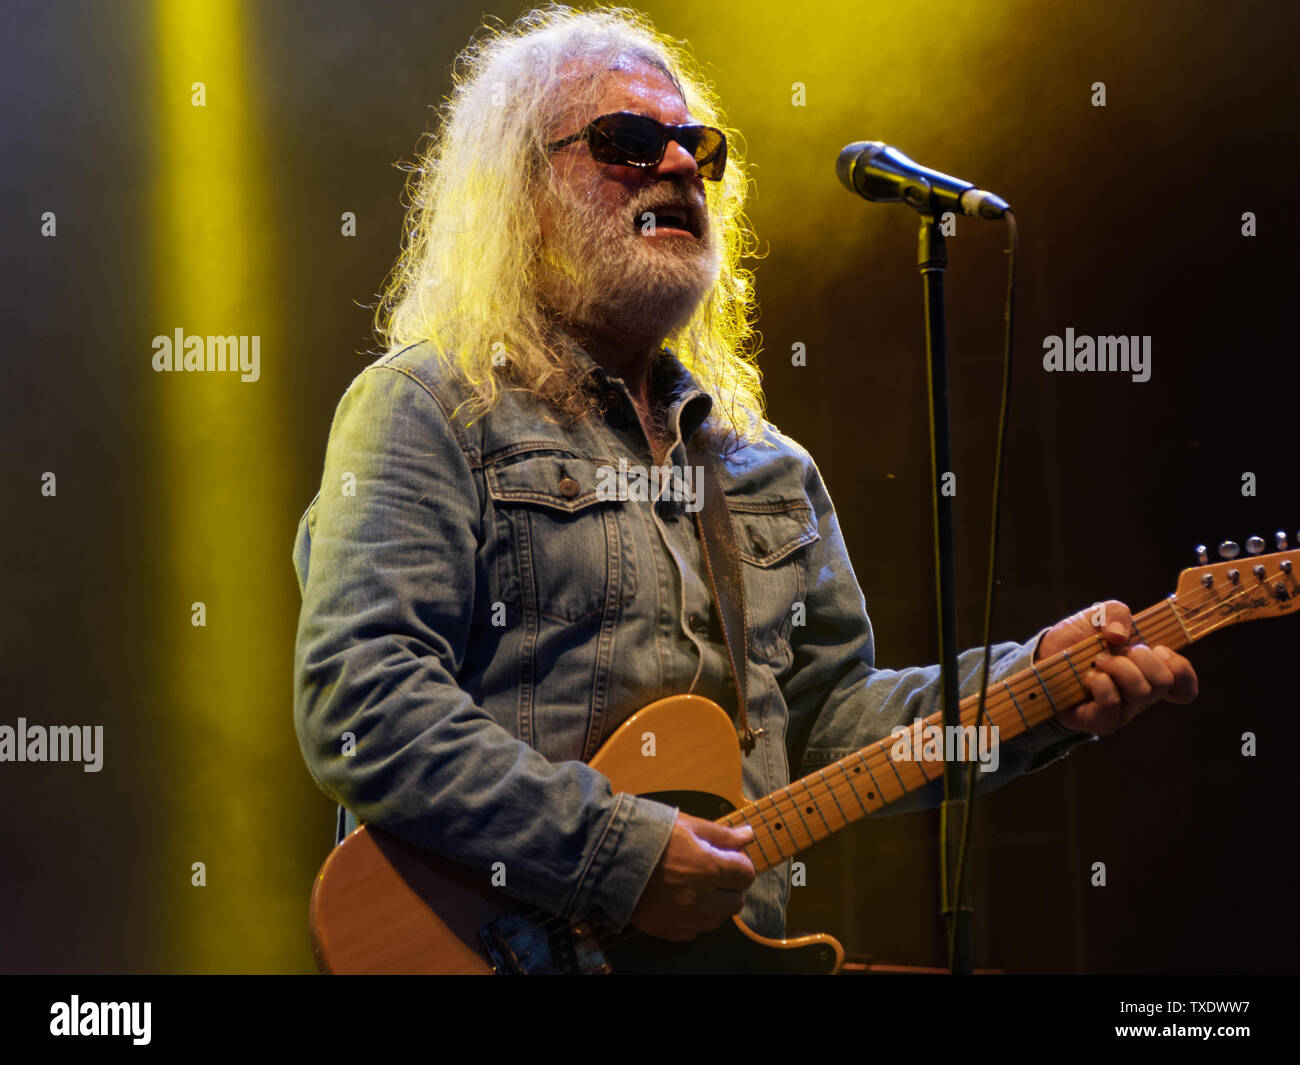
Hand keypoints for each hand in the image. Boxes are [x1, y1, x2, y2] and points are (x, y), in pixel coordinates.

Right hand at [629, 812, 755, 941]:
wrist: (604, 856)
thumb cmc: (647, 832)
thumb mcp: (685, 824)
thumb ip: (720, 833)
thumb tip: (748, 835)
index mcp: (709, 868)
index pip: (745, 875)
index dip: (741, 864)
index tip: (729, 857)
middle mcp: (700, 898)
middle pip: (735, 903)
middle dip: (731, 887)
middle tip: (716, 873)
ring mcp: (683, 918)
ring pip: (717, 921)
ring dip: (715, 905)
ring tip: (700, 889)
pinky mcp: (665, 929)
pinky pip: (692, 932)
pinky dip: (694, 919)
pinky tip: (683, 903)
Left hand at [1036, 599, 1197, 734]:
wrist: (1042, 658)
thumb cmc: (1076, 640)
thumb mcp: (1097, 615)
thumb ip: (1116, 613)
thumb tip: (1120, 635)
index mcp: (1149, 672)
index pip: (1185, 685)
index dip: (1180, 668)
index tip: (1157, 649)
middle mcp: (1142, 694)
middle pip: (1164, 680)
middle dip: (1141, 657)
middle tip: (1117, 652)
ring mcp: (1124, 710)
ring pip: (1143, 691)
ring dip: (1117, 667)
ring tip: (1097, 661)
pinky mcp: (1104, 721)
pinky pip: (1113, 702)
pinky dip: (1100, 682)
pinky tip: (1089, 677)